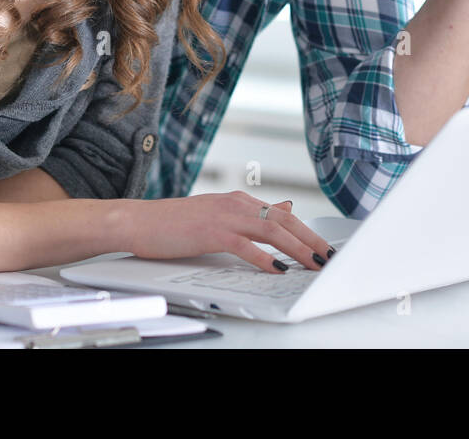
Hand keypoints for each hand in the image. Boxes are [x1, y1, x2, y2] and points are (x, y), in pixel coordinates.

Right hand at [121, 192, 334, 273]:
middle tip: (329, 257)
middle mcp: (235, 204)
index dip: (307, 232)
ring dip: (297, 248)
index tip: (324, 247)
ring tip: (314, 263)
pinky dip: (264, 258)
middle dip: (310, 240)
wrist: (139, 221)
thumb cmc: (174, 223)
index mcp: (239, 201)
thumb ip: (252, 213)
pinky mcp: (211, 232)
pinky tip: (277, 268)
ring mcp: (224, 216)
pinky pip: (244, 245)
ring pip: (270, 231)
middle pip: (283, 221)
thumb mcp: (219, 213)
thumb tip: (285, 209)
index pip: (282, 216)